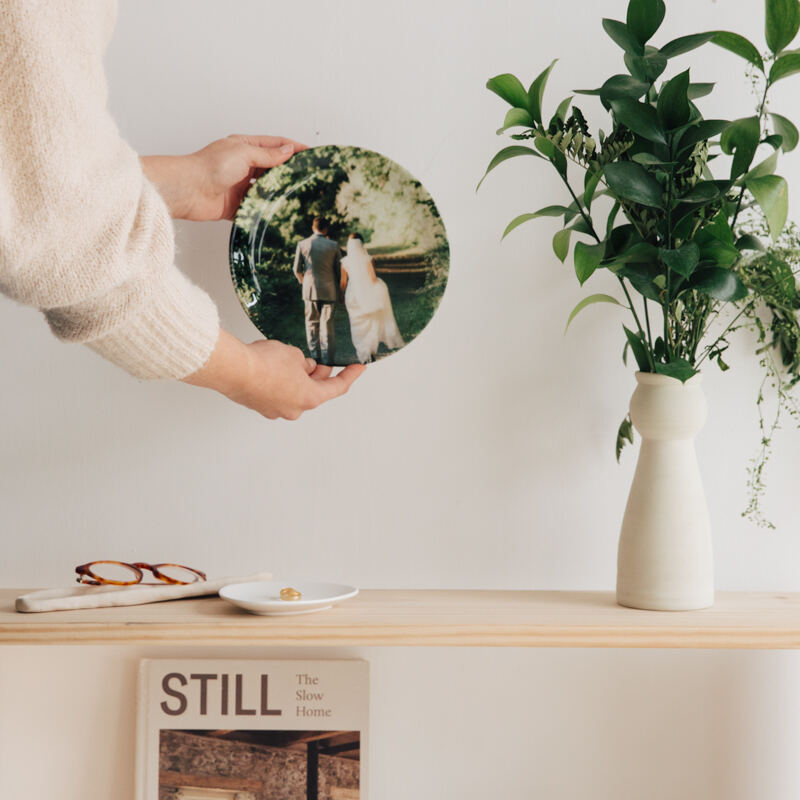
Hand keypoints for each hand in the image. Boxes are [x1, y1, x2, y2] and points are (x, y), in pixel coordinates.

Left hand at [141, 135, 305, 221]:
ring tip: (300, 197)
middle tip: (311, 178)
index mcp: (245, 148)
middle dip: (290, 172)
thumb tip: (288, 150)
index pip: (276, 145)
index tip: (313, 154)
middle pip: (273, 168)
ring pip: (267, 190)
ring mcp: (241, 186)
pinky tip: (280, 213)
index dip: (294, 148)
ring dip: (280, 192)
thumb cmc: (210, 166)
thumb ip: (268, 155)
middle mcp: (244, 166)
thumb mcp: (244, 154)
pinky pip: (257, 209)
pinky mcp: (237, 206)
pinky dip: (267, 210)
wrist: (188, 191)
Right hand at [182, 329, 365, 419]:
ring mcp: (275, 410)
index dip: (350, 376)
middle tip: (319, 361)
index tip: (358, 369)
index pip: (338, 388)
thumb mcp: (294, 355)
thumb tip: (303, 367)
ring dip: (297, 379)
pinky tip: (273, 367)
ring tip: (290, 360)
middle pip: (314, 392)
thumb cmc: (263, 364)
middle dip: (318, 375)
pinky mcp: (259, 406)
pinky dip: (280, 382)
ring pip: (293, 393)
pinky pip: (276, 394)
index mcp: (309, 398)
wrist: (233, 369)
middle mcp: (294, 409)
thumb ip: (304, 363)